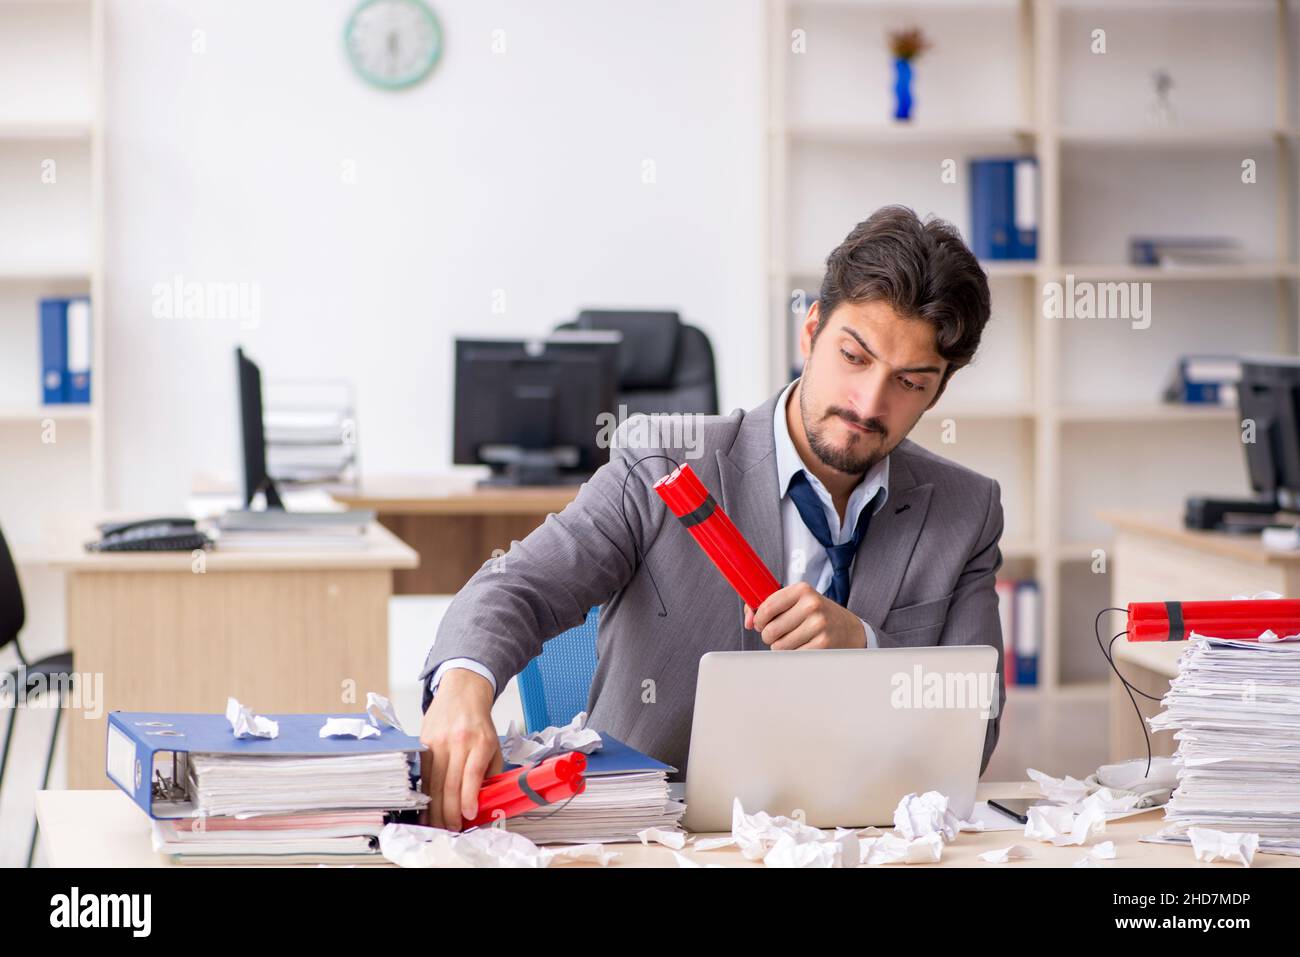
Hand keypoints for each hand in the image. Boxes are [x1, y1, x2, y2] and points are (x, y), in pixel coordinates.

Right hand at [418, 669, 502, 830]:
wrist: (462, 693)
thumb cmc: (479, 724)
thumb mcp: (493, 745)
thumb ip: (488, 772)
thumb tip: (481, 801)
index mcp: (480, 742)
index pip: (472, 773)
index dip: (468, 798)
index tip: (469, 816)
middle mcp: (458, 742)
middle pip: (450, 783)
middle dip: (450, 812)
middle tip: (451, 830)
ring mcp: (438, 743)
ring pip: (434, 782)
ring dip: (435, 809)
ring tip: (438, 826)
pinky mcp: (423, 744)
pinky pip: (423, 775)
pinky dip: (425, 795)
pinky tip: (426, 810)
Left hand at [744, 581, 866, 650]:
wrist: (849, 629)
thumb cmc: (816, 614)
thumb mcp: (797, 602)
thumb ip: (767, 606)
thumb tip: (748, 622)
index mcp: (802, 590)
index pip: (767, 608)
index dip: (759, 620)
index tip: (761, 623)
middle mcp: (812, 605)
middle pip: (770, 630)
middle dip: (768, 636)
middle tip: (777, 634)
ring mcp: (819, 625)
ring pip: (779, 646)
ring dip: (780, 647)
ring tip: (792, 640)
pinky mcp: (823, 644)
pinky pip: (792, 656)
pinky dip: (792, 655)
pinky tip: (802, 647)